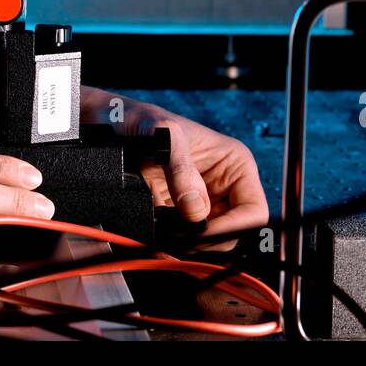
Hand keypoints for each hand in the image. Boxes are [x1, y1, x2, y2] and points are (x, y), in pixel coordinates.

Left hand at [81, 87, 268, 248]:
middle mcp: (224, 186)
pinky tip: (156, 239)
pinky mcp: (178, 215)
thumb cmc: (143, 120)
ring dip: (188, 245)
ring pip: (208, 242)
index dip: (233, 228)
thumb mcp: (164, 135)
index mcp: (235, 164)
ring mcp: (202, 202)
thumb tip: (196, 211)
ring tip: (164, 235)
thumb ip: (181, 170)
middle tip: (179, 239)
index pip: (254, 211)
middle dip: (208, 240)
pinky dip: (171, 246)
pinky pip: (183, 242)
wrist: (111, 125)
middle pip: (233, 233)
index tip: (202, 233)